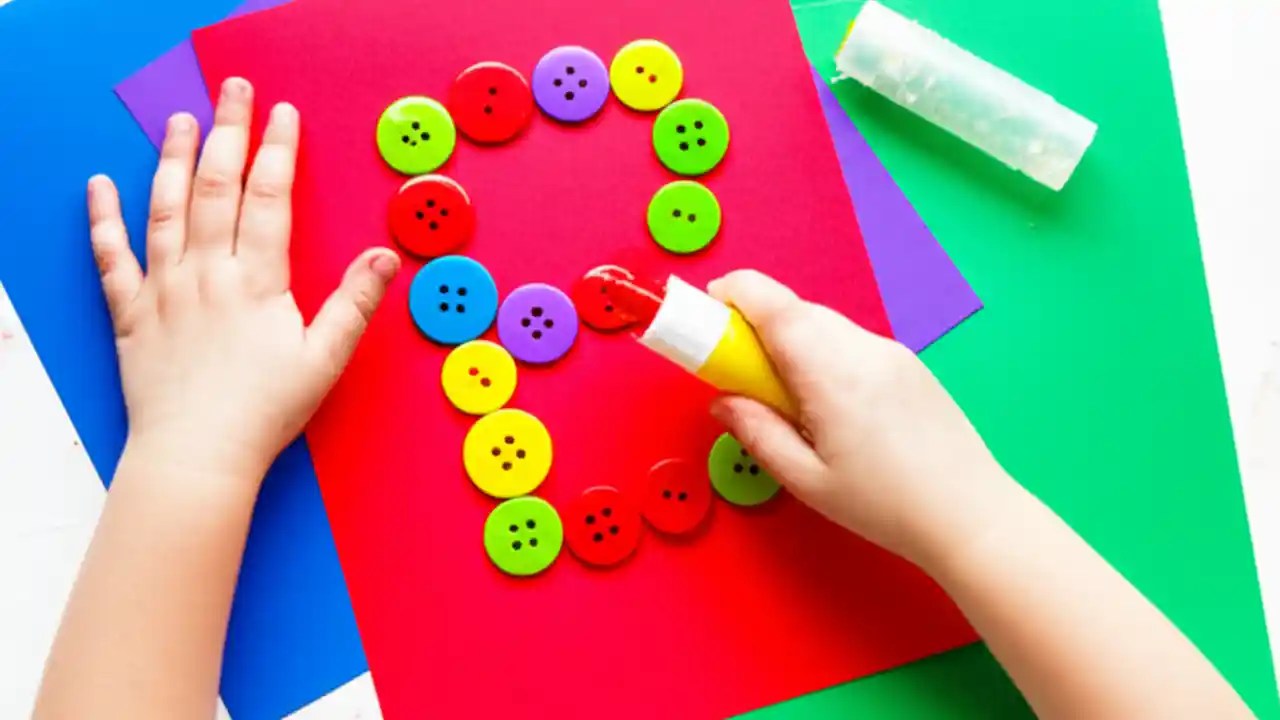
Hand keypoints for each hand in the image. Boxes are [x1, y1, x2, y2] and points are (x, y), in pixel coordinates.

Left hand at [87, 77, 399, 482]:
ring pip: (165, 207)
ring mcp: (163, 288)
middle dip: (229, 132)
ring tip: (181, 121)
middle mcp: (205, 272)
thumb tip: (386, 256)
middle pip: (216, 186)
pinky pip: (111, 256)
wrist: (196, 455)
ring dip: (172, 158)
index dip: (278, 150)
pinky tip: (101, 186)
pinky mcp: (130, 312)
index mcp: (256, 280)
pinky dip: (103, 218)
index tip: (284, 115)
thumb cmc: (263, 412)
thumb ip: (354, 302)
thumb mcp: (325, 359)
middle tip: (234, 91)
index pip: (269, 197)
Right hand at [707, 270, 1011, 566]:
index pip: (770, 302)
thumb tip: (722, 402)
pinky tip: (832, 410)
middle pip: (793, 309)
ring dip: (792, 345)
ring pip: (823, 325)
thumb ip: (757, 432)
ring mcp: (890, 351)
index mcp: (830, 371)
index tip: (704, 319)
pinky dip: (824, 357)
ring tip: (792, 405)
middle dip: (756, 330)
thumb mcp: (806, 479)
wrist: (971, 514)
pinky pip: (850, 342)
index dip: (728, 297)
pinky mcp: (908, 364)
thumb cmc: (886, 505)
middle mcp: (861, 347)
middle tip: (741, 379)